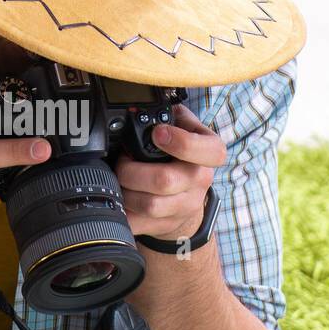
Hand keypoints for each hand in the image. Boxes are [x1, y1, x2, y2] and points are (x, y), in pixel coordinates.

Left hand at [115, 102, 225, 241]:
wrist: (185, 197)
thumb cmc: (180, 155)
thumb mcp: (184, 127)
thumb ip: (172, 115)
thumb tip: (142, 103)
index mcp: (209, 154)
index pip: (209, 152)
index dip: (181, 143)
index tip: (158, 134)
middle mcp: (200, 181)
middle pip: (164, 180)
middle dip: (132, 169)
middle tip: (122, 161)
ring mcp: (185, 207)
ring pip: (150, 205)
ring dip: (125, 190)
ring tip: (120, 180)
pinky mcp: (166, 226)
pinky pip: (138, 223)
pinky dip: (122, 211)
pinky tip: (120, 198)